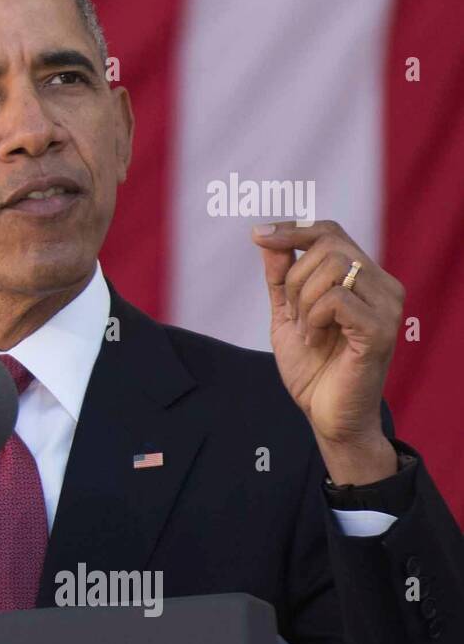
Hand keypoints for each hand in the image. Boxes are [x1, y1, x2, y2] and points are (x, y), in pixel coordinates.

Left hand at [252, 220, 401, 484]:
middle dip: (294, 279)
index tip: (257, 235)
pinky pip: (336, 299)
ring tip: (308, 331)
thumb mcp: (286, 314)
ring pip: (333, 268)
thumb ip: (279, 276)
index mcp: (363, 278)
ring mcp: (386, 306)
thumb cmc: (312, 367)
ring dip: (303, 300)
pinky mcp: (381, 329)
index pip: (329, 232)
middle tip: (294, 316)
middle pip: (327, 246)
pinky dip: (313, 317)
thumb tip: (266, 237)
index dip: (292, 229)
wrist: (326, 414)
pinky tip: (316, 340)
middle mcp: (382, 285)